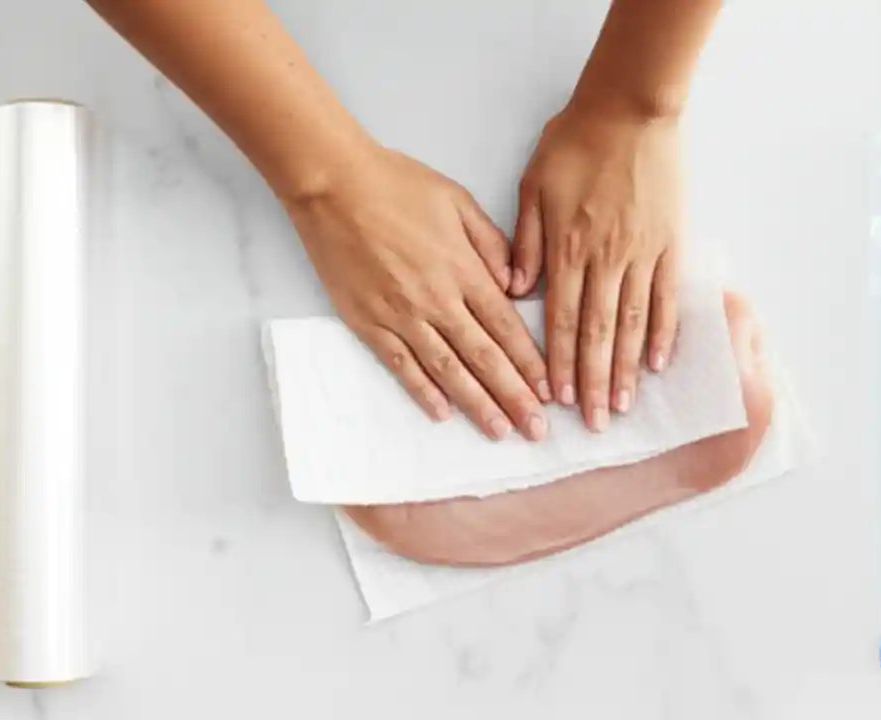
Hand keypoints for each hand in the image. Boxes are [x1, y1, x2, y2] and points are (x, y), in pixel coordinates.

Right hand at [285, 143, 551, 440]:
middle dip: (513, 396)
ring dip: (476, 403)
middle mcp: (436, 299)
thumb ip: (492, 244)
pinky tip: (442, 412)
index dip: (529, 362)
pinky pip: (401, 364)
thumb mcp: (459, 200)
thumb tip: (516, 285)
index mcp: (463, 269)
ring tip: (499, 431)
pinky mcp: (367, 321)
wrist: (332, 183)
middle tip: (536, 430)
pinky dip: (422, 390)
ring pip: (447, 368)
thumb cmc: (396, 184)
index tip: (548, 391)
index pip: (506, 326)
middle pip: (483, 356)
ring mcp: (400, 314)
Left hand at [510, 102, 681, 431]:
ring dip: (627, 369)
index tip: (558, 400)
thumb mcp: (532, 185)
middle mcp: (603, 259)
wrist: (629, 109)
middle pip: (597, 333)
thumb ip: (524, 241)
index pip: (560, 320)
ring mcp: (641, 254)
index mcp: (566, 248)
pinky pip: (666, 297)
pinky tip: (659, 363)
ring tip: (625, 406)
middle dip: (594, 383)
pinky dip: (663, 332)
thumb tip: (516, 289)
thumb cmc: (576, 142)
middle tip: (594, 425)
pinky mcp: (670, 243)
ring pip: (631, 323)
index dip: (559, 363)